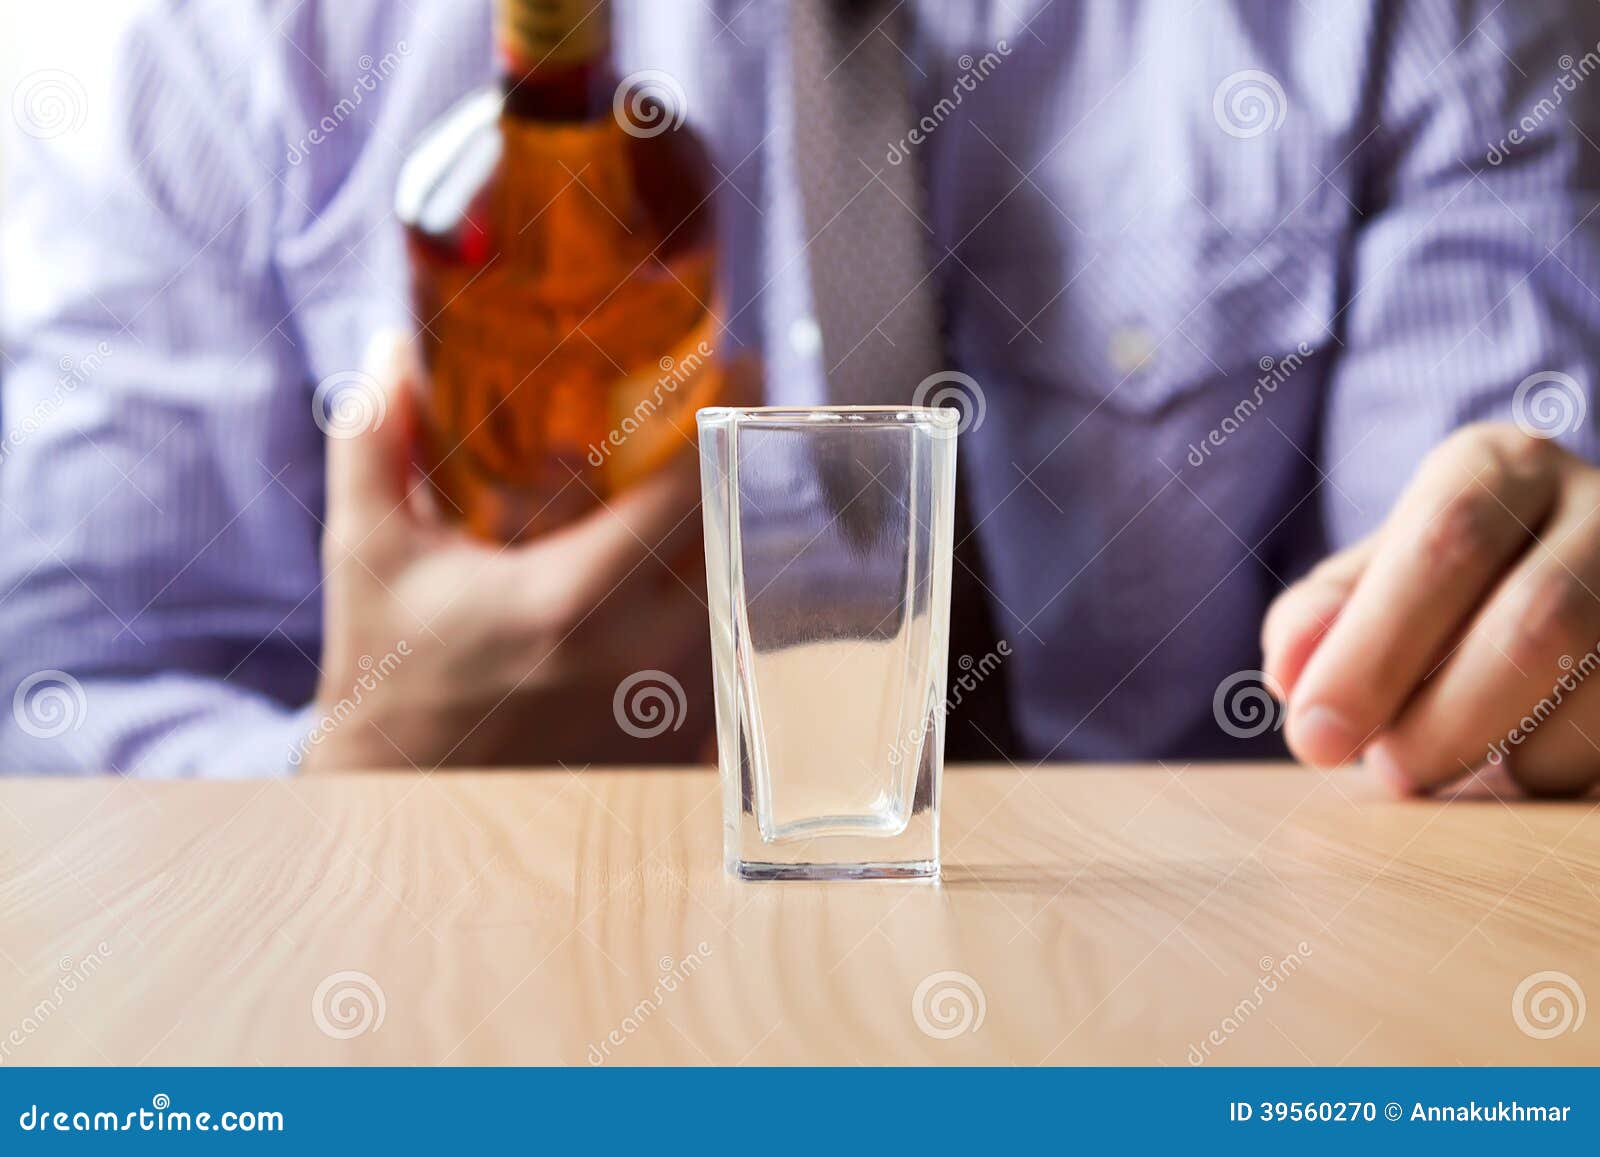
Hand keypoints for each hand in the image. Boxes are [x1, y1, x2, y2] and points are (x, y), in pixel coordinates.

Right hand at [300, 335, 711, 770]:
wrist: (403, 795)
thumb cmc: (389, 670)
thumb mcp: (367, 550)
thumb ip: (376, 441)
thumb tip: (390, 349)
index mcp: (574, 600)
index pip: (685, 492)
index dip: (720, 418)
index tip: (741, 367)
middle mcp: (638, 657)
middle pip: (730, 539)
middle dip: (731, 476)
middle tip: (723, 426)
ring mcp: (666, 709)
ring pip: (734, 600)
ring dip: (724, 542)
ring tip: (708, 494)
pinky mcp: (673, 747)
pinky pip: (723, 660)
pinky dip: (712, 611)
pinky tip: (686, 581)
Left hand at [1264, 422, 1599, 797]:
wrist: (1568, 576)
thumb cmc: (1446, 592)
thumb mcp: (1373, 581)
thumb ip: (1321, 623)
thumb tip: (1291, 678)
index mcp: (1500, 466)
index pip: (1442, 545)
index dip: (1374, 651)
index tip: (1315, 735)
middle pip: (1537, 622)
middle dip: (1445, 720)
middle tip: (1393, 771)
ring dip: (1519, 760)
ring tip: (1460, 765)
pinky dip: (1570, 774)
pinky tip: (1528, 767)